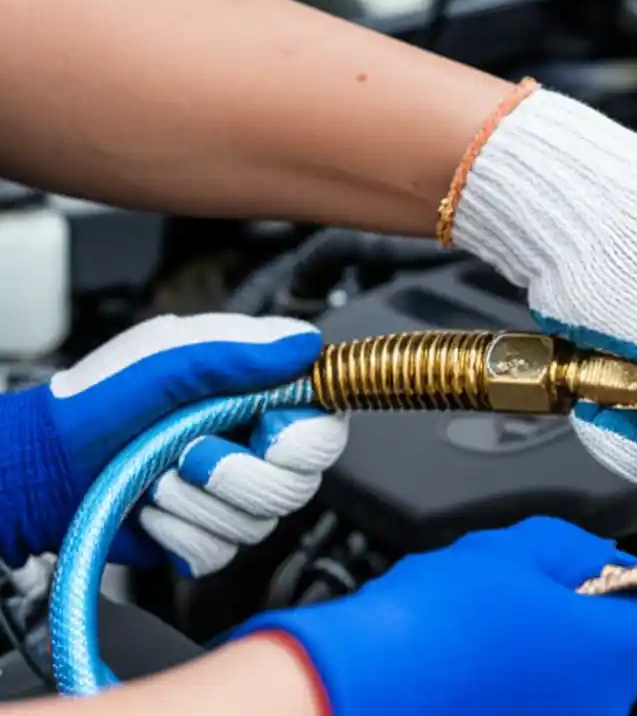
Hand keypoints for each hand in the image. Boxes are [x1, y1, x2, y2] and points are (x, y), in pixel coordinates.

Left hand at [0, 314, 346, 575]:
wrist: (47, 467)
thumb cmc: (100, 402)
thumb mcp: (167, 356)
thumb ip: (238, 350)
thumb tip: (308, 345)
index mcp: (261, 397)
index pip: (327, 425)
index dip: (305, 437)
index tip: (266, 429)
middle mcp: (258, 449)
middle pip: (301, 483)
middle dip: (239, 473)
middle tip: (190, 451)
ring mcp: (237, 499)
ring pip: (261, 522)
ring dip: (198, 501)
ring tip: (158, 475)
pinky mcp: (210, 539)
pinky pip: (221, 552)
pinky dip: (178, 532)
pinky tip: (154, 510)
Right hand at [234, 516, 636, 715]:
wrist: (367, 685)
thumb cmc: (436, 621)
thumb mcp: (518, 548)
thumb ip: (578, 550)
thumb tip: (601, 561)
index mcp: (612, 647)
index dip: (629, 591)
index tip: (601, 582)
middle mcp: (602, 704)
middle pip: (617, 655)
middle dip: (582, 627)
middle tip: (527, 604)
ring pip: (577, 687)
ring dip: (550, 665)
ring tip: (491, 641)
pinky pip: (545, 709)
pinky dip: (522, 695)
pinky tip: (480, 675)